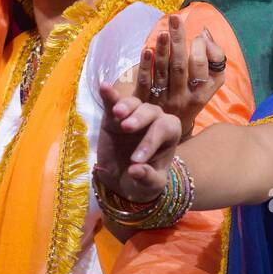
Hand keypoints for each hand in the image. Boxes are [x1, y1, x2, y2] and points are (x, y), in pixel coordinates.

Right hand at [96, 83, 180, 203]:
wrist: (123, 181)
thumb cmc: (143, 181)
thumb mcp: (150, 186)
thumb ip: (147, 178)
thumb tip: (136, 170)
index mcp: (169, 134)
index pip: (165, 129)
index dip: (152, 141)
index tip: (136, 159)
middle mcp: (153, 120)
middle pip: (150, 111)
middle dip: (140, 119)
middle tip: (127, 129)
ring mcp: (133, 116)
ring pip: (134, 103)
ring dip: (126, 106)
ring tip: (117, 114)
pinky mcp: (113, 116)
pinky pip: (113, 102)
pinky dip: (109, 94)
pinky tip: (104, 87)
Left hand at [131, 14, 225, 138]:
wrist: (170, 131)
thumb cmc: (191, 99)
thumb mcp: (209, 86)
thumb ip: (213, 60)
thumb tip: (204, 33)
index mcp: (201, 93)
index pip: (202, 66)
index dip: (200, 48)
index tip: (197, 35)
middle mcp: (183, 98)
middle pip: (181, 65)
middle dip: (179, 40)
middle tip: (175, 18)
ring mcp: (163, 100)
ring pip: (164, 71)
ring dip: (163, 49)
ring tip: (164, 30)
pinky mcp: (145, 101)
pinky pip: (145, 81)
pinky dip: (146, 65)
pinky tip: (147, 49)